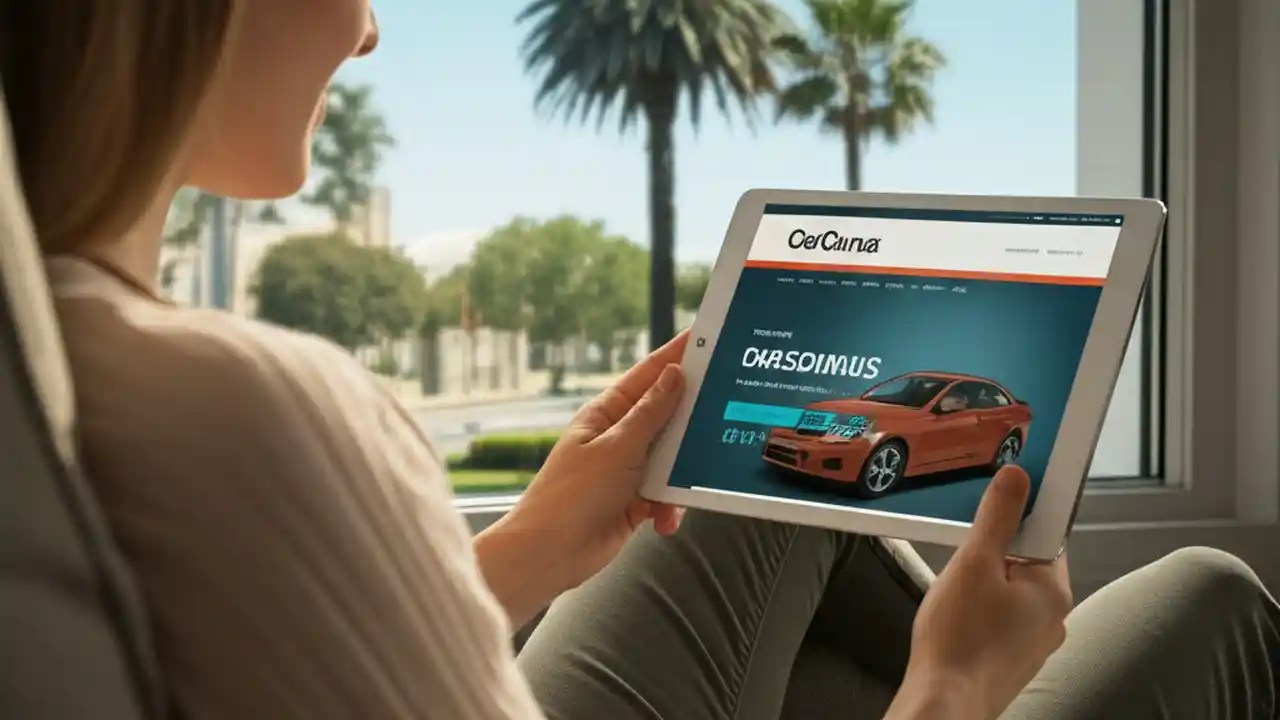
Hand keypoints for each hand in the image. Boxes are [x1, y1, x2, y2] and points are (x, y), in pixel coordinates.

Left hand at [473, 332, 687, 625]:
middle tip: (728, 408)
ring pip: (673, 457)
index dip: (676, 355)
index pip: (648, 375)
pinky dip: (670, 508)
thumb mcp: (618, 448)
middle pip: (667, 415)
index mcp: (607, 413)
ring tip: (691, 481)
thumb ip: (651, 413)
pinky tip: (664, 522)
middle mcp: (619, 437)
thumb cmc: (572, 495)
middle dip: (692, 418)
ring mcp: (628, 469)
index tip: (706, 336)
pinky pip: (667, 494)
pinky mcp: (636, 501)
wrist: (549, 555)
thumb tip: (674, 373)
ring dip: (682, 473)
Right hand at [886, 466, 1071, 719]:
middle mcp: (1053, 617)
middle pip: (1026, 562)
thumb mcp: (974, 562)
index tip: (996, 505)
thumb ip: (997, 517)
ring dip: (985, 584)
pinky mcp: (1013, 660)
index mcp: (1053, 589)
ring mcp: (1034, 642)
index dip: (1018, 516)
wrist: (947, 700)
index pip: (1046, 533)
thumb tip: (1016, 479)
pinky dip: (981, 613)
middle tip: (963, 559)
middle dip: (993, 554)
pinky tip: (957, 619)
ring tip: (955, 593)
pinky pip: (1002, 620)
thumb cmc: (960, 639)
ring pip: (1012, 593)